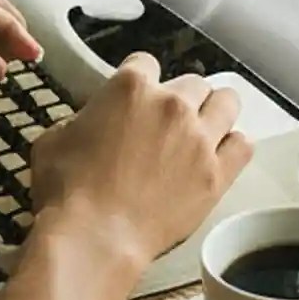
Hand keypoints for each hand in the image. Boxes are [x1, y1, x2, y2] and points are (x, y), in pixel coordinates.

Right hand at [28, 52, 253, 268]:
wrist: (94, 237)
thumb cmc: (68, 192)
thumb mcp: (53, 140)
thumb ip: (81, 120)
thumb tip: (89, 123)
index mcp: (131, 87)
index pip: (146, 62)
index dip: (140, 79)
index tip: (138, 97)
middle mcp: (172, 105)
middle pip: (193, 82)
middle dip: (181, 98)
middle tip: (169, 121)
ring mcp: (199, 139)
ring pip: (227, 103)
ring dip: (216, 111)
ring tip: (205, 128)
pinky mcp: (216, 174)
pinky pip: (244, 145)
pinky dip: (234, 146)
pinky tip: (221, 155)